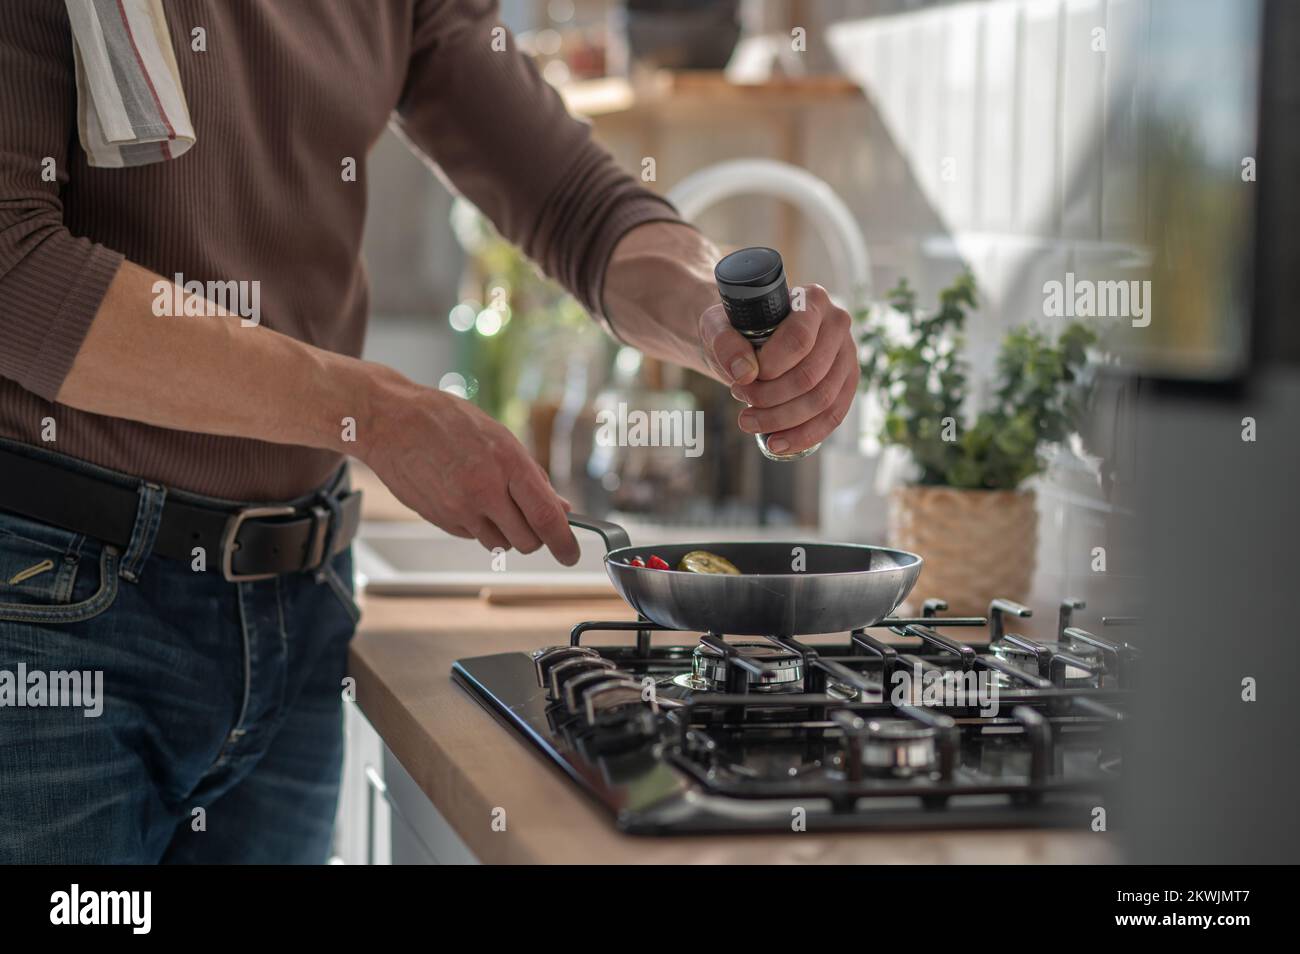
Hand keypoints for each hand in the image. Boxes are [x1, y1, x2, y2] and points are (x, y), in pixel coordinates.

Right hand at [361, 374, 578, 564]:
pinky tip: (466, 497)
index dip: (564, 542)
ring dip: (506, 533)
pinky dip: (479, 526)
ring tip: (492, 500)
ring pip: (500, 545)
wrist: (391, 421)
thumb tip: (561, 508)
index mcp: (507, 463)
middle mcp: (484, 491)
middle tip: (530, 519)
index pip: (546, 518)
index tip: (572, 555)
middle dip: (535, 536)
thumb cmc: (447, 421)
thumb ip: (532, 477)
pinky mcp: (441, 520)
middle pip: (527, 541)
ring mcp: (460, 509)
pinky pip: (474, 537)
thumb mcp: (500, 437)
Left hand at [699, 283, 856, 454]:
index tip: (744, 379)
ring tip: (748, 422)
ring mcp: (847, 355)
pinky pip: (833, 417)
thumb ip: (725, 342)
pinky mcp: (847, 383)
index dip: (771, 367)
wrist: (746, 339)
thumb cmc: (735, 328)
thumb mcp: (717, 326)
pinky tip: (778, 444)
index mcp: (811, 300)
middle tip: (741, 401)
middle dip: (771, 398)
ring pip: (823, 400)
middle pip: (811, 375)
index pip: (799, 339)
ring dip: (782, 419)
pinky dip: (804, 435)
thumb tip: (744, 373)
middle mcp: (837, 324)